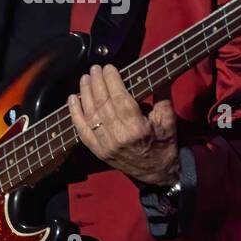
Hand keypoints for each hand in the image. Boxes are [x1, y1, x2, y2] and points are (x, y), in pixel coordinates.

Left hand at [67, 64, 179, 187]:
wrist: (157, 173)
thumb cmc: (164, 144)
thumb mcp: (168, 120)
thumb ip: (161, 94)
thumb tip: (157, 71)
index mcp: (137, 128)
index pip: (120, 98)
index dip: (112, 81)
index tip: (109, 67)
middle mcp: (118, 137)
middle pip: (103, 104)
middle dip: (97, 83)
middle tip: (95, 68)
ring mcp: (106, 145)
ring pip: (91, 114)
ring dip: (85, 94)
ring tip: (85, 78)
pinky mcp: (98, 151)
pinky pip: (82, 131)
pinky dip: (75, 114)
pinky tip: (72, 99)